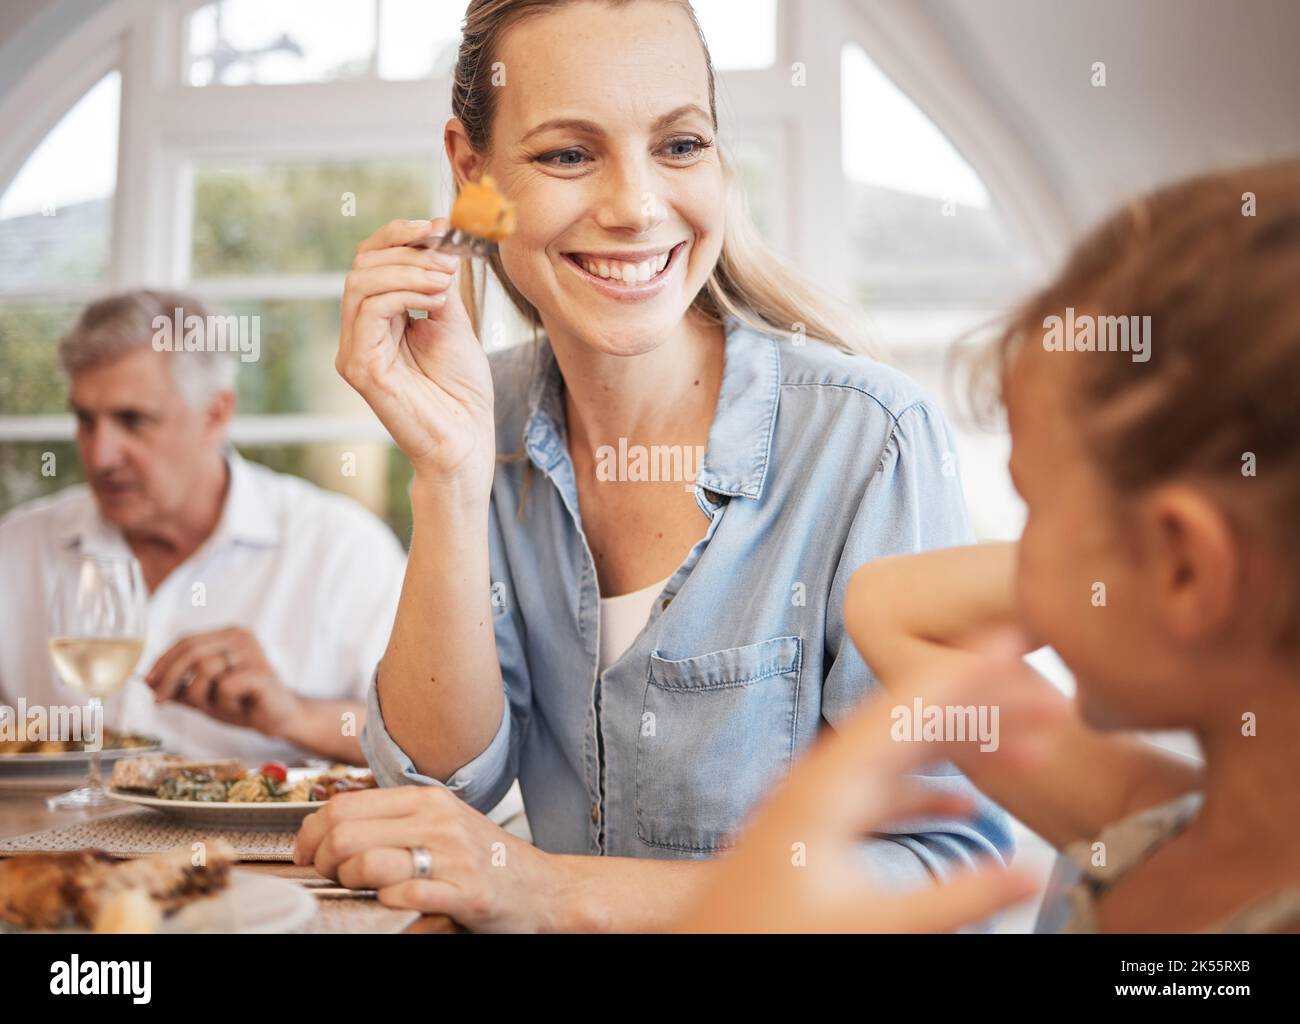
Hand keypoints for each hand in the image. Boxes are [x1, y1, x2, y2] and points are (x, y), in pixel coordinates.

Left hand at [145, 627, 300, 737]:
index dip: (163, 662)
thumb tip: (146, 683)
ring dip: (201, 696)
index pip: (186, 641)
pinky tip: (239, 706)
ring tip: (217, 706)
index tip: (148, 683)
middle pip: (191, 651)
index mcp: (227, 636)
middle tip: (160, 701)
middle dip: (170, 678)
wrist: (280, 719)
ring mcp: (253, 653)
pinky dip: (224, 703)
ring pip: (205, 670)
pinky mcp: (262, 672)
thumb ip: (180, 687)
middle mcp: (240, 638)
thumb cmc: (243, 704)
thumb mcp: (205, 695)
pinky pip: (226, 686)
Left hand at [294, 786, 559, 931]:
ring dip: (349, 883)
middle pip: (345, 834)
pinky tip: (392, 902)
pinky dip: (385, 903)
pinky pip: (403, 896)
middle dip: (321, 861)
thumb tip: (330, 823)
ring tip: (358, 889)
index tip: (305, 852)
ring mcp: (452, 855)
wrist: (544, 887)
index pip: (343, 805)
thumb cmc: (484, 858)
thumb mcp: (440, 822)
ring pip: (366, 864)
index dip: (310, 833)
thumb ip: (394, 818)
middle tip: (327, 875)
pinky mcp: (466, 892)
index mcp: (425, 798)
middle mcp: (437, 820)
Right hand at [336, 217, 495, 488]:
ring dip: (408, 271)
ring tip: (446, 281)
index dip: (399, 235)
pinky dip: (403, 294)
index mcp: (379, 320)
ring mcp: (354, 351)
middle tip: (447, 259)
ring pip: (361, 283)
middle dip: (407, 252)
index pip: (372, 260)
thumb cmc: (461, 392)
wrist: (467, 439)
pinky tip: (436, 300)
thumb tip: (438, 238)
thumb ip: (437, 284)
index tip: (438, 227)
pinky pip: (368, 311)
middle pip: (362, 266)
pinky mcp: (358, 368)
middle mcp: (359, 333)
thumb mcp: (453, 323)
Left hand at [681, 631, 1053, 931]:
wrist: (707, 949)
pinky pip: (885, 791)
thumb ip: (954, 896)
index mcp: (831, 781)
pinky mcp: (820, 827)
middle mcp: (825, 775)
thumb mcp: (869, 919)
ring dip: (961, 750)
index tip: (1012, 636)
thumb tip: (1032, 872)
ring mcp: (821, 799)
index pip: (910, 706)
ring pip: (903, 756)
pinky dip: (930, 791)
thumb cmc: (768, 932)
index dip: (965, 668)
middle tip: (1047, 696)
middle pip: (914, 723)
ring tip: (1028, 748)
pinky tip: (966, 807)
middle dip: (981, 706)